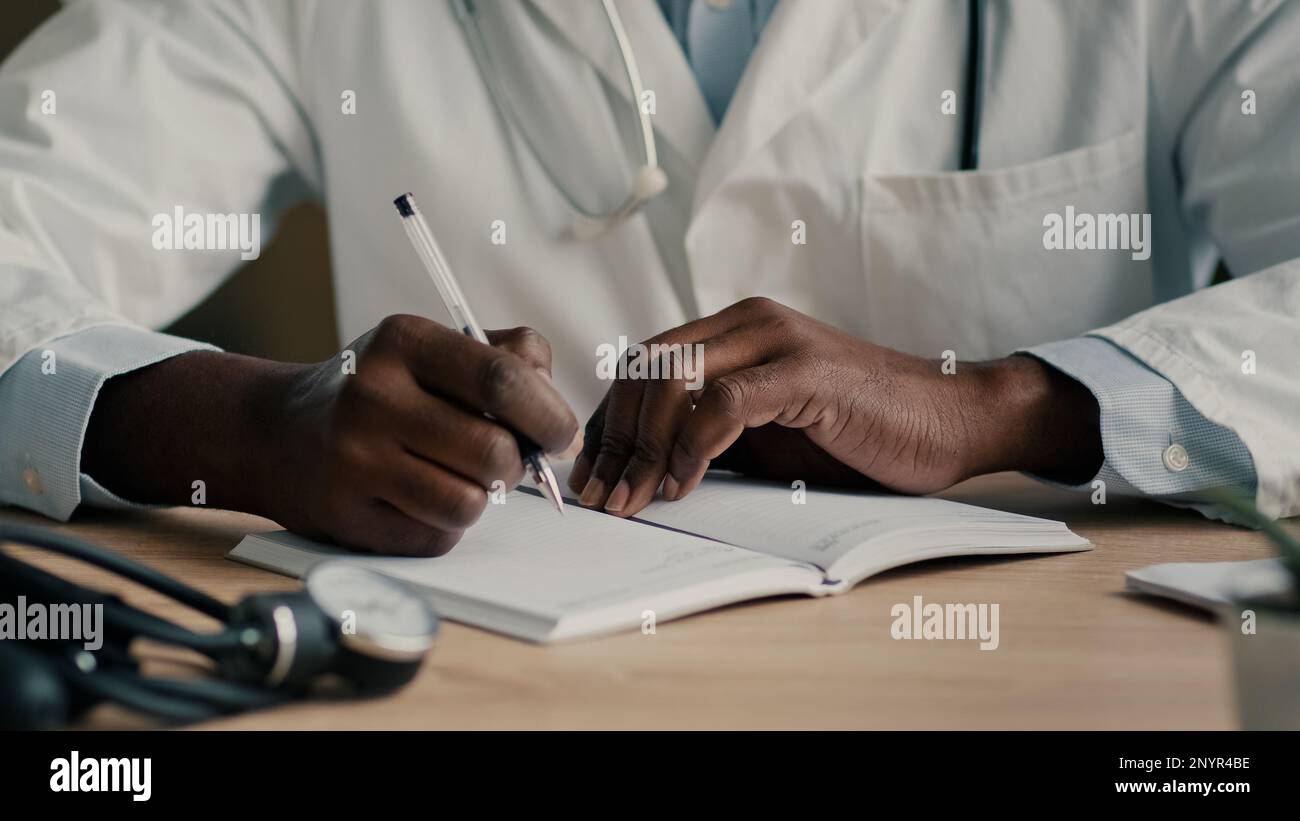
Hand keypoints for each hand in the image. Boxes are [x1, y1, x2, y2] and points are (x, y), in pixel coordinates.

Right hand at [83, 315, 578, 554]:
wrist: (276, 433)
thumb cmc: (381, 389)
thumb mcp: (435, 349)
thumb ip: (510, 359)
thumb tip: (555, 415)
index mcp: (405, 341)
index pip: (502, 380)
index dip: (548, 415)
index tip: (561, 436)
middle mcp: (373, 396)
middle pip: (493, 452)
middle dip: (517, 465)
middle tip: (506, 461)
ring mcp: (355, 459)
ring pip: (469, 503)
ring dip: (481, 497)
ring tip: (457, 476)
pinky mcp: (348, 515)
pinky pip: (437, 535)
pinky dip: (445, 523)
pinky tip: (419, 497)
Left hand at [571, 297, 1100, 516]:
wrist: (950, 422)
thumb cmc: (858, 433)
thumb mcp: (765, 435)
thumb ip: (708, 434)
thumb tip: (640, 472)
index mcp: (733, 330)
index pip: (640, 364)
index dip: (606, 424)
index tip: (591, 480)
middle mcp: (747, 323)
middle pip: (644, 369)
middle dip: (615, 441)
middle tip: (605, 501)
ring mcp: (777, 341)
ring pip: (672, 380)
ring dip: (644, 449)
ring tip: (637, 501)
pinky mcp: (807, 372)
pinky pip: (724, 403)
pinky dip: (692, 447)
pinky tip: (683, 486)